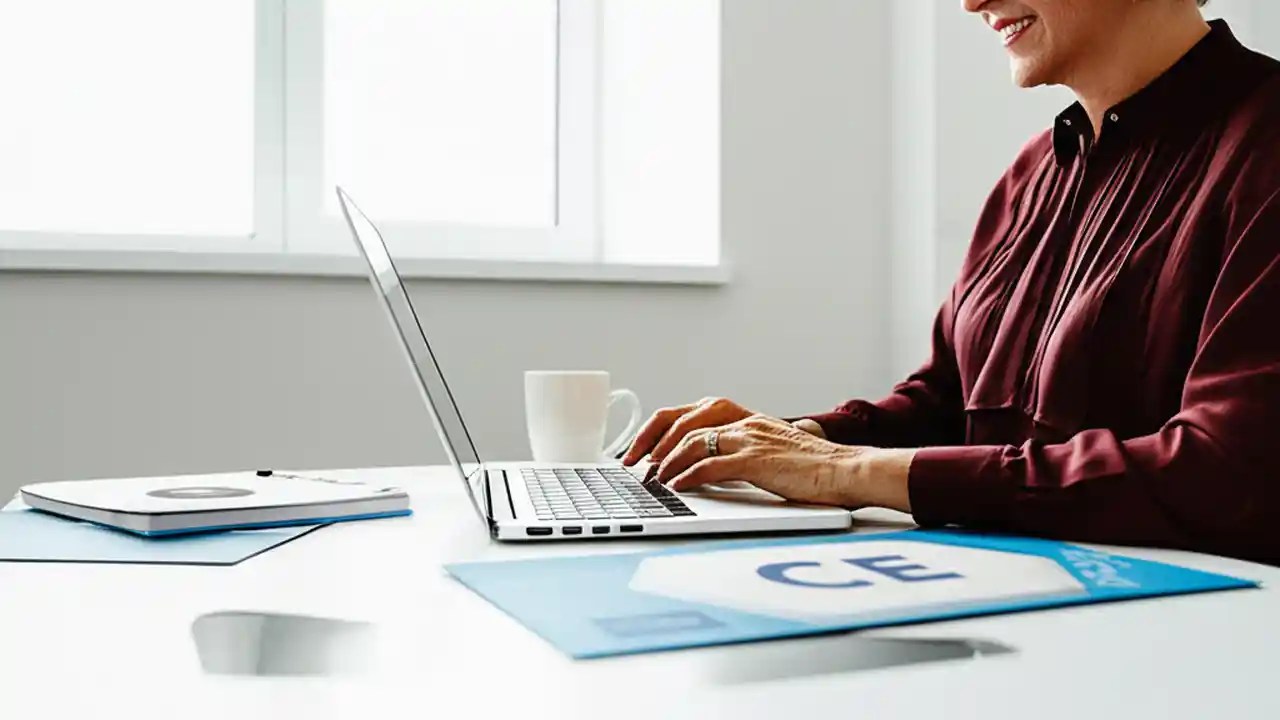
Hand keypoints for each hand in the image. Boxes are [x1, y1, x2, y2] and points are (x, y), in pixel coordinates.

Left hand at [652, 414, 914, 510]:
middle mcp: (744, 421)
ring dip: (665, 462)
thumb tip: (707, 469)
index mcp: (746, 417)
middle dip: (651, 441)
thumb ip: (743, 453)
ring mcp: (750, 438)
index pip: (690, 413)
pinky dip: (687, 476)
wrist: (848, 470)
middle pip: (682, 420)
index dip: (660, 429)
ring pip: (691, 441)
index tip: (641, 449)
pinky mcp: (756, 460)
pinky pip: (710, 464)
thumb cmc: (814, 469)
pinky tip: (677, 486)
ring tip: (652, 479)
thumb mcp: (772, 452)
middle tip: (633, 464)